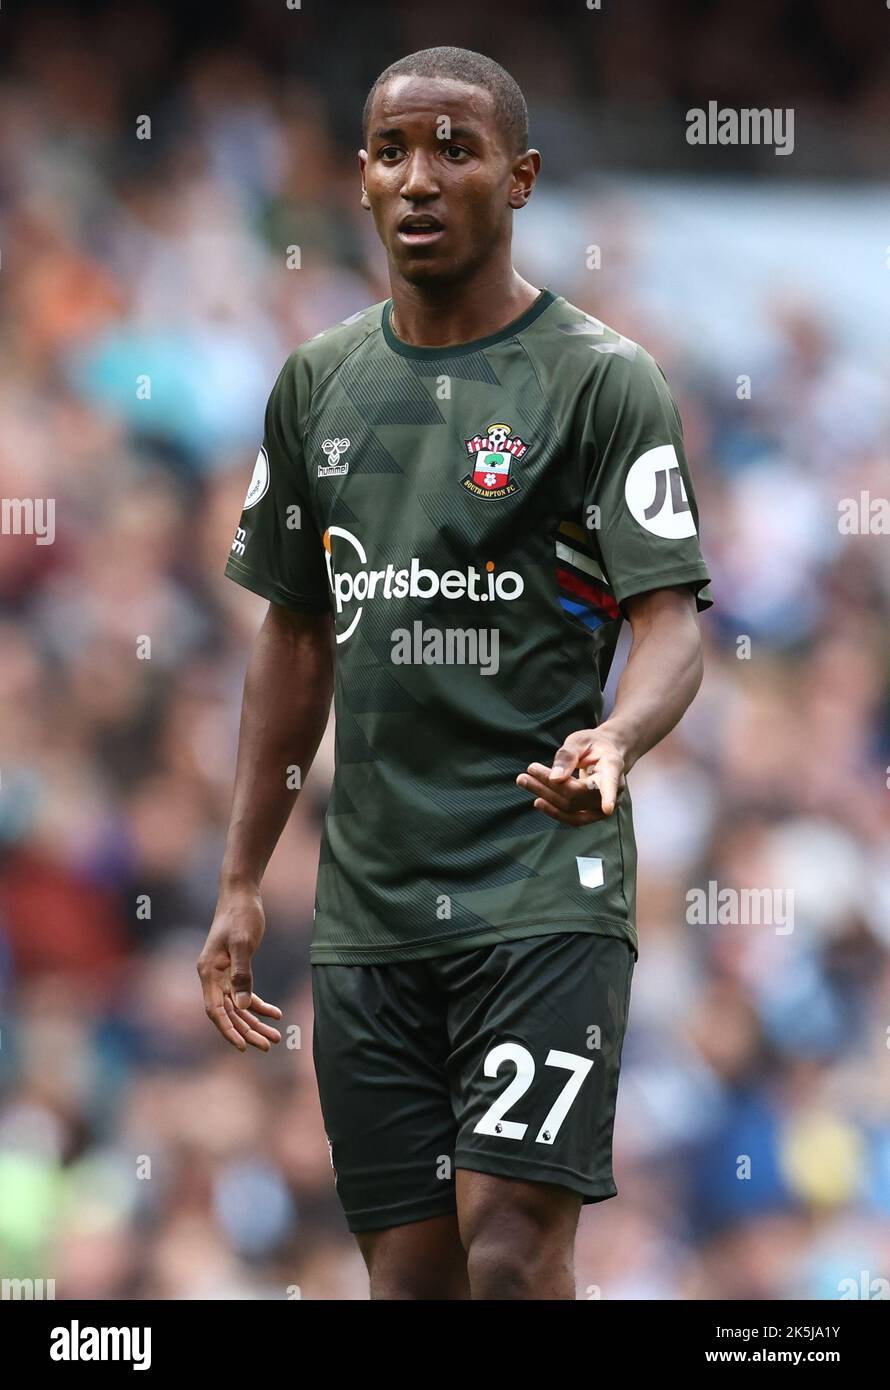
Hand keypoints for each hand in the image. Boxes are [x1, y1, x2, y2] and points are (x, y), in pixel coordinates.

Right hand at [197, 888, 281, 1052]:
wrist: (241, 894)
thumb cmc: (240, 915)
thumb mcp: (243, 944)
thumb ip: (242, 974)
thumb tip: (243, 1006)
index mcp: (208, 972)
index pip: (215, 1010)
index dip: (228, 1030)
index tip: (243, 1047)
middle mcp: (212, 977)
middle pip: (228, 1013)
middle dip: (247, 1031)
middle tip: (269, 1045)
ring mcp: (222, 974)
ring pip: (238, 1007)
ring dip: (255, 1023)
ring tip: (276, 1037)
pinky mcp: (235, 969)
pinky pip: (245, 994)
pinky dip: (259, 1005)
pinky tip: (276, 1014)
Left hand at [516, 726, 627, 826]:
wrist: (607, 755)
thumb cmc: (593, 744)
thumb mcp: (580, 740)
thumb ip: (568, 756)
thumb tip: (554, 779)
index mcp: (613, 766)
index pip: (611, 783)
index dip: (609, 796)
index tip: (607, 808)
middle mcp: (614, 789)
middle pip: (579, 795)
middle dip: (549, 787)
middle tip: (525, 774)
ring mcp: (605, 805)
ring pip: (573, 808)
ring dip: (547, 798)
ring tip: (524, 782)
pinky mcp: (594, 814)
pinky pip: (574, 818)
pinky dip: (554, 811)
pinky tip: (538, 801)